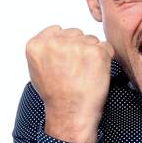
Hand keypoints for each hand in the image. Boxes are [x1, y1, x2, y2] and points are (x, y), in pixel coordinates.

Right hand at [25, 25, 114, 142]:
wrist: (70, 112)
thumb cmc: (56, 93)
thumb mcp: (37, 69)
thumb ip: (45, 48)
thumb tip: (56, 34)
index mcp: (36, 45)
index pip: (56, 30)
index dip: (63, 44)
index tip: (63, 58)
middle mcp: (55, 42)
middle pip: (75, 33)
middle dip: (78, 47)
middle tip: (74, 69)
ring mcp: (77, 45)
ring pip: (91, 39)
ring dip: (91, 52)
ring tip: (83, 72)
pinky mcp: (97, 50)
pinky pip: (105, 47)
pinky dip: (104, 57)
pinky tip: (94, 72)